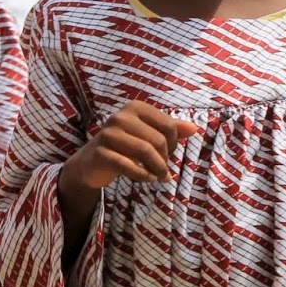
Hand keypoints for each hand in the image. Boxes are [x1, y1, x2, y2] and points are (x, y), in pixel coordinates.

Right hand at [58, 100, 197, 196]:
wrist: (91, 163)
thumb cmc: (124, 146)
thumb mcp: (147, 135)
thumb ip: (170, 129)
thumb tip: (194, 128)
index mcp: (135, 107)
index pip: (169, 126)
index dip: (174, 144)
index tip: (167, 154)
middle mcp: (120, 117)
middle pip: (159, 140)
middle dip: (165, 159)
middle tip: (162, 169)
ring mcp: (108, 134)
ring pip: (145, 151)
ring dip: (157, 169)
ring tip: (158, 177)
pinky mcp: (100, 152)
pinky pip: (128, 165)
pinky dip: (143, 175)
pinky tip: (147, 179)